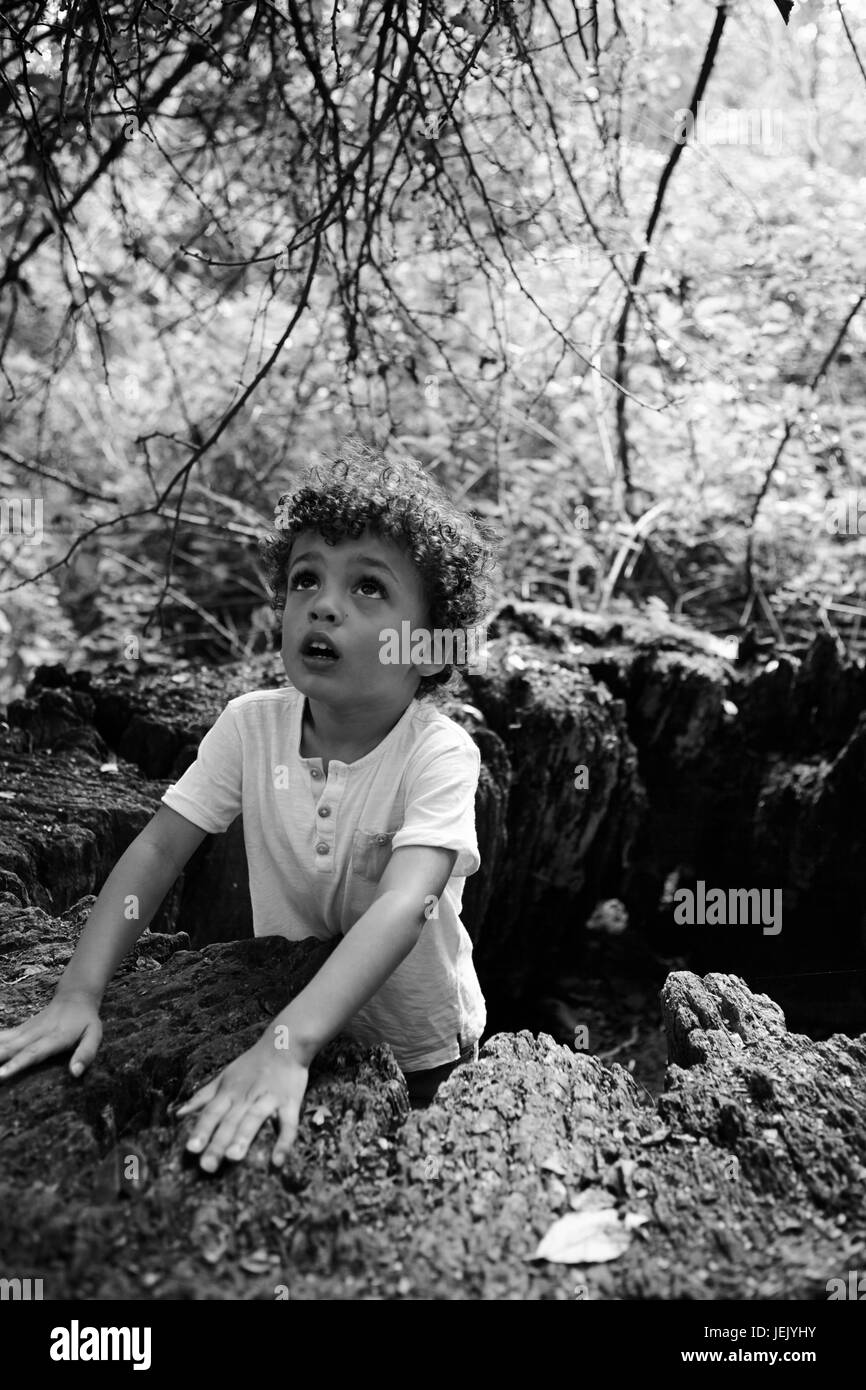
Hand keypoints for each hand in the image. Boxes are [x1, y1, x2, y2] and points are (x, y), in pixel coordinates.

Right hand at [0, 991, 102, 1080]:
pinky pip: (0, 1037)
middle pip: (10, 1048)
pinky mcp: (19, 1031)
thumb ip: (86, 1054)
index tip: (0, 1075)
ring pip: (1, 1041)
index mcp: (53, 1037)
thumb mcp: (94, 1035)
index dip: (16, 1064)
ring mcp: (25, 1031)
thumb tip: (75, 1073)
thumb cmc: (86, 1021)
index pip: (32, 1053)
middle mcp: (35, 1033)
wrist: (75, 997)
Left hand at [176, 1030, 309, 1172]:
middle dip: (218, 1142)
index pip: (212, 1112)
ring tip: (233, 1158)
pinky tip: (278, 1161)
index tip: (191, 1150)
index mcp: (229, 1091)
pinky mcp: (290, 1102)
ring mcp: (269, 1098)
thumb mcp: (224, 1077)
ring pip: (255, 1118)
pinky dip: (284, 1141)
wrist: (285, 1044)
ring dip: (244, 1136)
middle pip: (230, 1120)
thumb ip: (202, 1097)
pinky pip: (288, 1123)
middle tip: (207, 1166)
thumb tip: (178, 1114)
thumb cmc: (251, 1065)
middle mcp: (247, 1096)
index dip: (201, 1130)